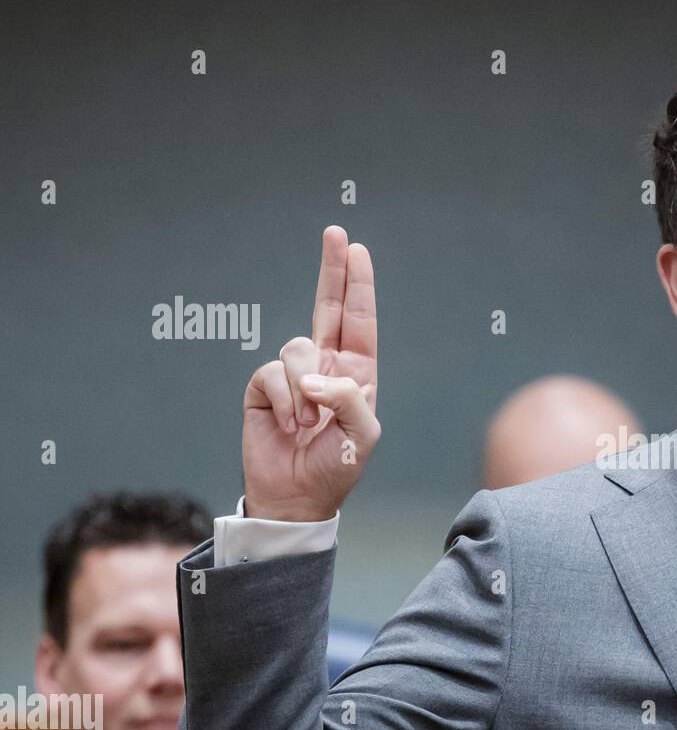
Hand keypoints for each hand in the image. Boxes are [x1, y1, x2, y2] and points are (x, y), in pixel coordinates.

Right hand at [241, 226, 380, 521]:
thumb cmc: (336, 468)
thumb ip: (349, 399)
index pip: (358, 322)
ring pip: (296, 349)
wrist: (295, 497)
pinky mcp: (262, 387)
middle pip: (327, 308)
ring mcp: (292, 376)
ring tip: (306, 425)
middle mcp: (324, 367)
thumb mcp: (362, 436)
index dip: (356, 286)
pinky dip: (281, 401)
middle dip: (332, 270)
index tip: (356, 250)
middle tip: (335, 232)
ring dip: (304, 390)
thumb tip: (315, 376)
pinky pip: (270, 374)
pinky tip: (286, 424)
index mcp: (355, 374)